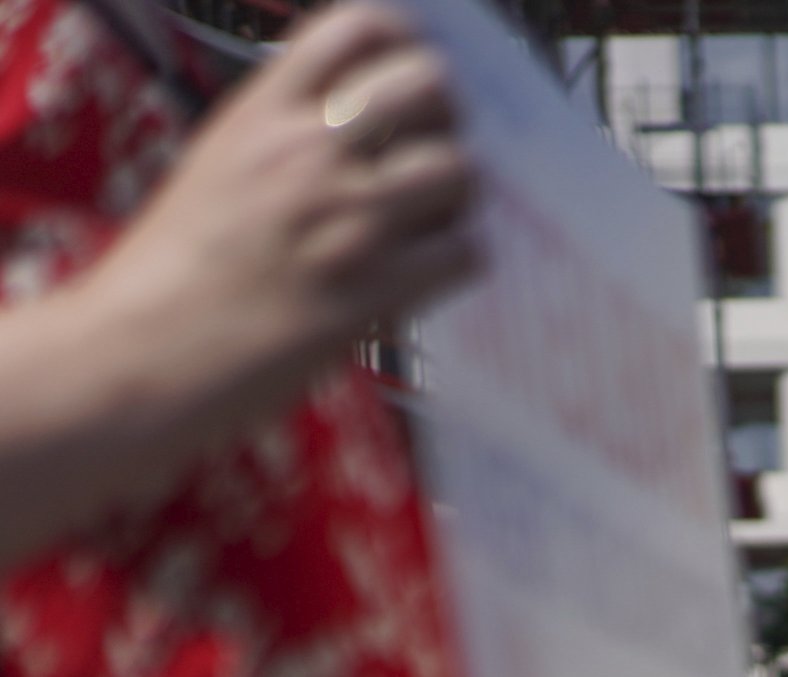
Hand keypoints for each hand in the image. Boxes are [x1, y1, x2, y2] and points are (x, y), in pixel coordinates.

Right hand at [88, 4, 479, 424]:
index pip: (359, 28)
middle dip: (448, 115)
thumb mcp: (218, 166)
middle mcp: (310, 151)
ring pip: (461, 168)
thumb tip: (371, 131)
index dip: (405, 44)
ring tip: (433, 220)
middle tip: (437, 149)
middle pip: (429, 85)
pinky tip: (430, 272)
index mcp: (262, 112)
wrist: (142, 352)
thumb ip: (287, 137)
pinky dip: (460, 260)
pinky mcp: (378, 288)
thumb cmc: (171, 272)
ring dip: (460, 195)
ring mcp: (349, 217)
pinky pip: (465, 251)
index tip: (414, 71)